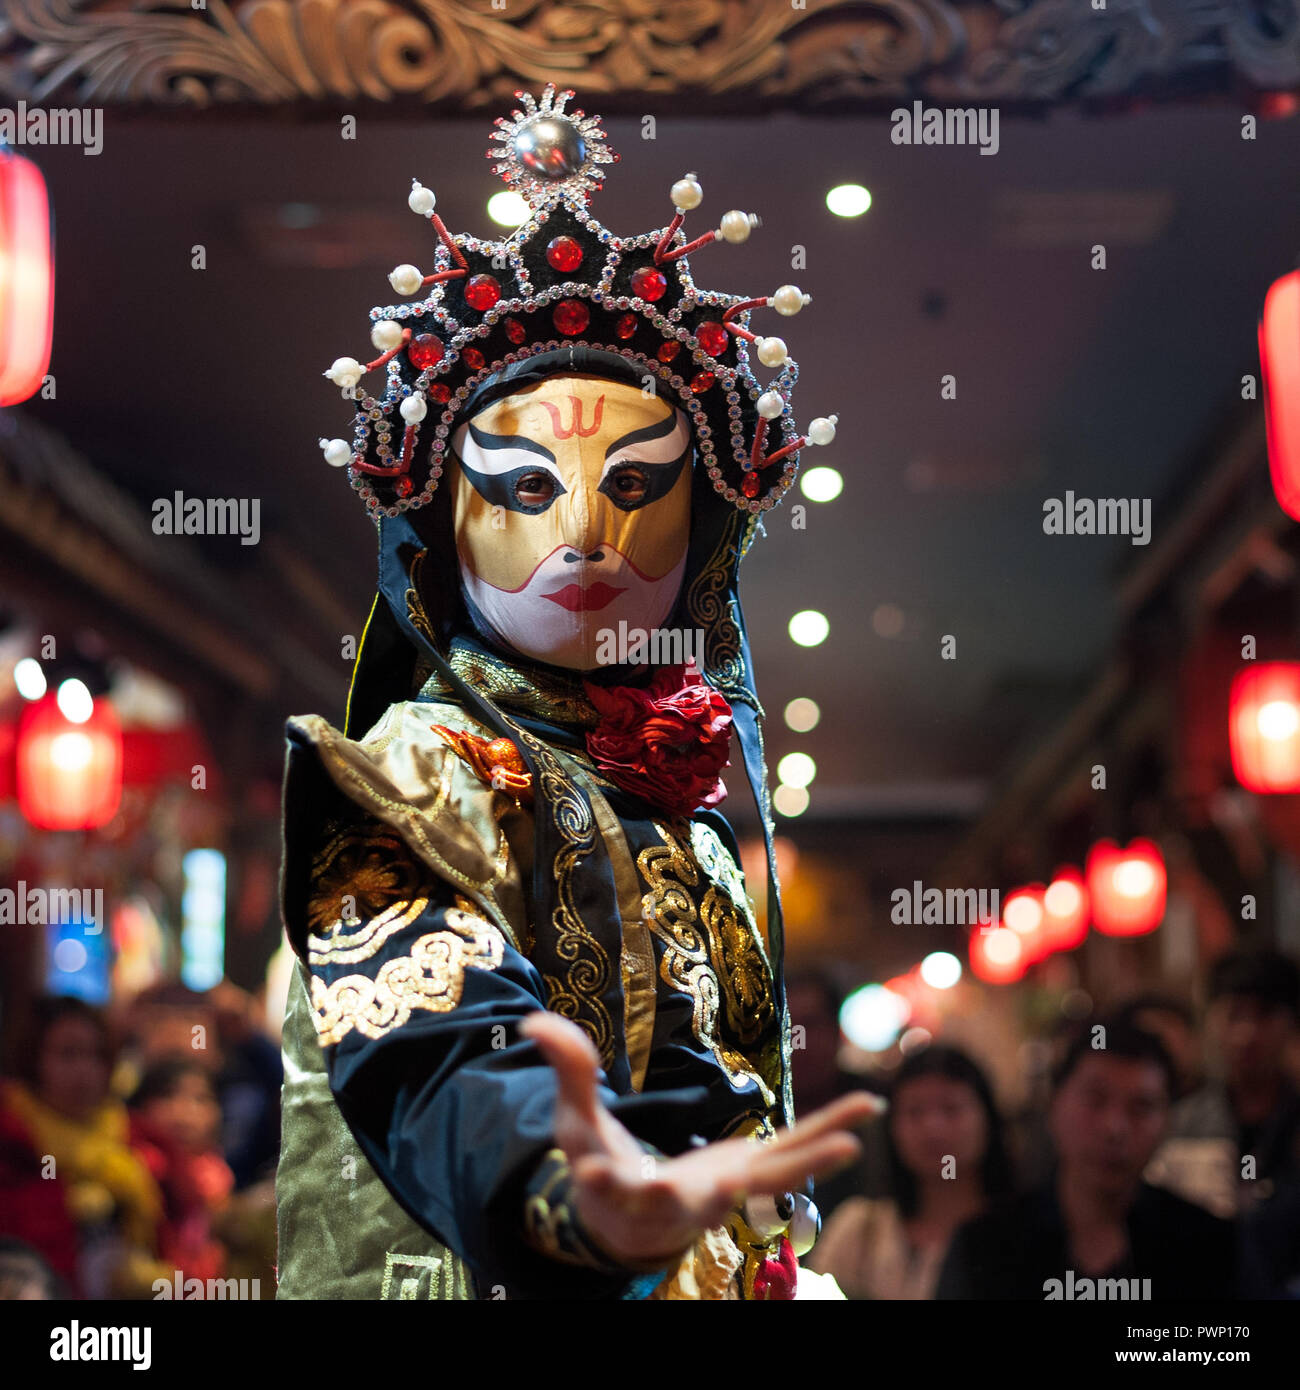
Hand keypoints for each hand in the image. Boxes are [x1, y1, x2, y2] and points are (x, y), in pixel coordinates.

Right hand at [519, 1010, 878, 1268]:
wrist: (636, 1223)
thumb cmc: (602, 1167)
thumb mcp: (575, 1125)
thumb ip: (568, 1074)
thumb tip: (537, 1022)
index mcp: (632, 1193)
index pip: (613, 1187)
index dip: (603, 1178)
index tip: (589, 1170)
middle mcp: (688, 1204)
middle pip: (713, 1197)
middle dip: (730, 1191)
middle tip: (734, 1186)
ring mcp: (728, 1192)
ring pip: (777, 1175)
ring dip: (816, 1153)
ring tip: (859, 1132)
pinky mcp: (753, 1176)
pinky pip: (797, 1153)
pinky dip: (829, 1133)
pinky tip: (867, 1112)